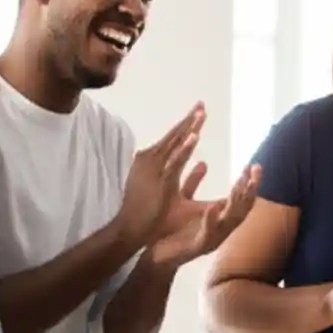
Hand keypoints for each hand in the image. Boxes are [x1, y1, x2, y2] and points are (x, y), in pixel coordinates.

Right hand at [116, 104, 203, 246]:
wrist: (129, 229)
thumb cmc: (144, 211)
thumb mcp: (160, 187)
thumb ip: (171, 172)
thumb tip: (181, 163)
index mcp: (151, 160)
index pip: (171, 139)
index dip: (185, 125)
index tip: (198, 112)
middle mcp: (151, 159)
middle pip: (174, 136)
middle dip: (189, 120)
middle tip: (202, 104)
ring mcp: (154, 169)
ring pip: (174, 144)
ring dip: (188, 128)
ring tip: (201, 114)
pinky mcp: (159, 181)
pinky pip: (174, 162)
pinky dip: (184, 149)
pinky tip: (194, 137)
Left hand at [149, 163, 261, 267]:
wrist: (154, 255)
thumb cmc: (168, 229)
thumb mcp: (182, 201)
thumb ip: (192, 183)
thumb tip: (203, 162)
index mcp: (219, 218)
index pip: (241, 200)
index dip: (249, 183)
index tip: (253, 165)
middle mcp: (220, 229)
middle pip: (243, 209)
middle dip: (251, 190)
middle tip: (256, 170)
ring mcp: (211, 240)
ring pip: (231, 222)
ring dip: (236, 203)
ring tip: (239, 184)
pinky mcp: (197, 248)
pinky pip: (207, 234)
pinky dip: (211, 220)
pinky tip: (212, 206)